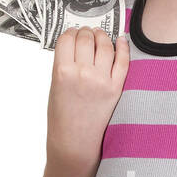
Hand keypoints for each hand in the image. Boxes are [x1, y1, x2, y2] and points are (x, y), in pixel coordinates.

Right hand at [46, 26, 129, 167]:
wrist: (74, 144)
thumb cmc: (61, 118)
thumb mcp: (54, 87)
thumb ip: (64, 65)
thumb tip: (75, 44)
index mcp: (62, 72)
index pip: (67, 39)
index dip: (70, 33)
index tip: (72, 34)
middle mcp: (82, 73)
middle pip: (86, 38)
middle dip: (85, 33)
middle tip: (86, 34)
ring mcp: (101, 80)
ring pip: (105, 45)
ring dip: (102, 36)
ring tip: (100, 36)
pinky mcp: (116, 88)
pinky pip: (123, 61)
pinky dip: (123, 47)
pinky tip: (121, 41)